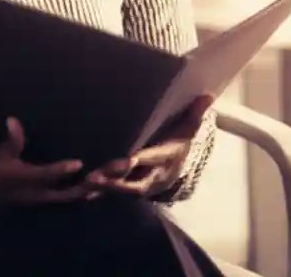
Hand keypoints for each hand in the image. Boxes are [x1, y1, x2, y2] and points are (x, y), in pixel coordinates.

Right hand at [0, 116, 90, 217]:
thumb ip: (12, 139)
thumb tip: (13, 120)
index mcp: (23, 180)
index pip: (47, 175)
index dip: (63, 169)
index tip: (80, 163)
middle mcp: (32, 195)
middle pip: (63, 196)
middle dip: (83, 189)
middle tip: (100, 181)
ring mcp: (32, 203)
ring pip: (60, 201)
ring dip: (77, 194)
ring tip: (96, 188)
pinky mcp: (30, 205)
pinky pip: (53, 201)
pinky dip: (67, 196)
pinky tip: (76, 191)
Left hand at [84, 94, 213, 198]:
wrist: (179, 163)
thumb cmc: (179, 138)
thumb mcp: (189, 126)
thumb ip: (195, 112)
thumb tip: (209, 95)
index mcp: (169, 158)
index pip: (155, 159)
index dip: (143, 160)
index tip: (129, 159)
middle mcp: (156, 177)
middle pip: (136, 184)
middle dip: (116, 182)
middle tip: (95, 176)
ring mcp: (143, 187)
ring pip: (122, 192)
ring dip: (104, 189)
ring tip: (84, 183)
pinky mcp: (131, 191)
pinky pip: (115, 195)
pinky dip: (100, 194)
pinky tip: (81, 192)